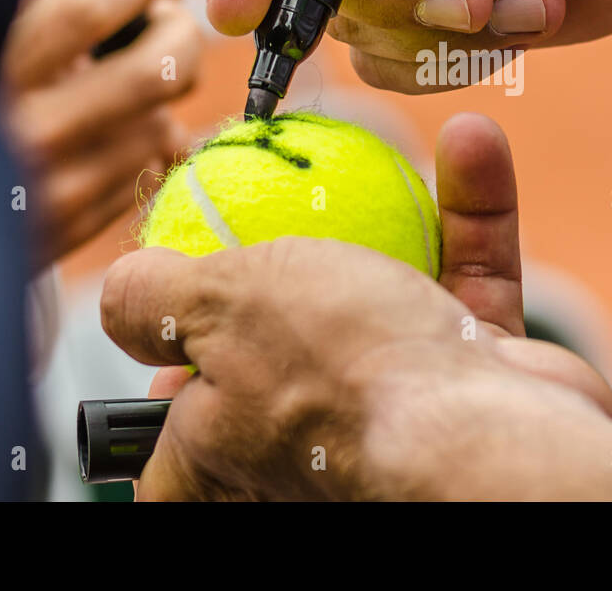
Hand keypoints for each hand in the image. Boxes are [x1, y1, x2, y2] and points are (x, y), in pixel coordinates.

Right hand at [0, 0, 201, 263]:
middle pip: (156, 70)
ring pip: (161, 127)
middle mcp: (28, 135)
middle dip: (181, 37)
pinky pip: (145, 176)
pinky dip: (142, 150)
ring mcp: (56, 191)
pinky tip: (109, 139)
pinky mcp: (74, 231)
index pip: (90, 11)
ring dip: (158, 102)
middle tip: (169, 25)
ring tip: (125, 92)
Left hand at [100, 113, 611, 499]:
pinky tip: (472, 146)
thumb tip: (122, 287)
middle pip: (277, 349)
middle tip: (284, 199)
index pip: (169, 414)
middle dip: (292, 262)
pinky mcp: (469, 392)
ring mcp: (390, 425)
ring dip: (397, 209)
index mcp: (217, 469)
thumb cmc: (335, 374)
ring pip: (383, 303)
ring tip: (387, 141)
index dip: (168, 346)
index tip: (191, 271)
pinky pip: (464, 293)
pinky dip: (467, 221)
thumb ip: (152, 296)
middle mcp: (299, 461)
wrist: (489, 434)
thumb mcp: (215, 308)